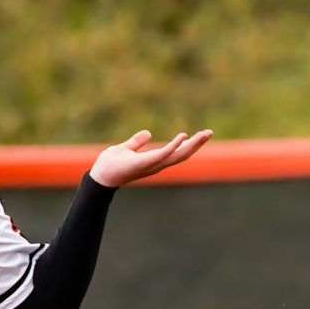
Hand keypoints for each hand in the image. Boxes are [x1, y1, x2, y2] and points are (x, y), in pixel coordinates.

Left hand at [89, 129, 212, 187]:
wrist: (100, 176)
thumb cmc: (110, 165)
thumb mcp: (126, 149)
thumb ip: (137, 142)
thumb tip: (147, 134)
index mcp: (154, 161)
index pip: (176, 153)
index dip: (189, 145)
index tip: (201, 135)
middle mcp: (156, 165)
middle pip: (182, 155)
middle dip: (197, 144)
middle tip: (210, 132)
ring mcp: (152, 165)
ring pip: (177, 155)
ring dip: (192, 145)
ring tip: (204, 134)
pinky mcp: (145, 163)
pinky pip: (163, 154)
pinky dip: (174, 146)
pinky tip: (183, 136)